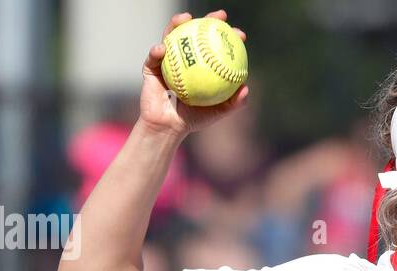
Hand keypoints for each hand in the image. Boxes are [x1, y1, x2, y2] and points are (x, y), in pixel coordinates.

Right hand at [139, 10, 249, 138]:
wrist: (167, 127)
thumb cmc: (193, 119)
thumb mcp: (217, 112)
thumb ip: (233, 102)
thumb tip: (246, 87)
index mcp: (201, 66)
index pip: (215, 46)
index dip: (228, 37)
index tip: (239, 34)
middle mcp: (185, 59)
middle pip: (195, 34)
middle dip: (207, 21)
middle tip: (218, 17)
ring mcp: (167, 61)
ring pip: (171, 37)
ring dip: (177, 24)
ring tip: (185, 18)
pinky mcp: (150, 67)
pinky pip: (153, 57)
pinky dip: (157, 51)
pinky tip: (162, 48)